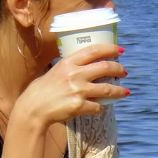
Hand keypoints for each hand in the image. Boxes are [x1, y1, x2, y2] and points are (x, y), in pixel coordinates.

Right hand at [12, 44, 127, 128]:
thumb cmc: (41, 91)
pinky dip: (100, 108)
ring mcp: (78, 90)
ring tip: (125, 92)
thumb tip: (85, 66)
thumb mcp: (54, 72)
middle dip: (119, 68)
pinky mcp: (79, 106)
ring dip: (119, 90)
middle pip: (105, 67)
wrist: (33, 109)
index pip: (94, 50)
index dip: (110, 49)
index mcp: (68, 63)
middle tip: (124, 71)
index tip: (120, 50)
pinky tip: (99, 108)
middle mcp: (75, 74)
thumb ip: (69, 68)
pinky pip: (97, 107)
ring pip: (107, 89)